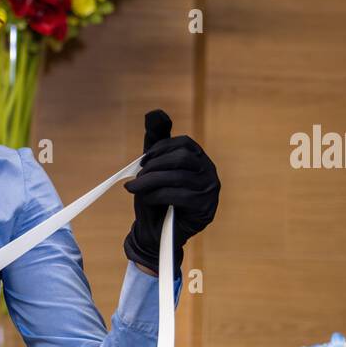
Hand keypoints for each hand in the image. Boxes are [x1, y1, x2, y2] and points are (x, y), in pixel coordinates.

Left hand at [122, 110, 219, 278]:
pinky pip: (180, 196)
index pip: (183, 143)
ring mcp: (210, 190)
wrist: (154, 233)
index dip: (160, 149)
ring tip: (134, 189)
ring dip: (150, 182)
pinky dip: (158, 196)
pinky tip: (148, 200)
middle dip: (153, 167)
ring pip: (178, 177)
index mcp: (199, 158)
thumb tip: (154, 113)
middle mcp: (209, 171)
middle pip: (181, 158)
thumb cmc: (154, 198)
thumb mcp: (152, 167)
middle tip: (136, 178)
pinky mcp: (205, 209)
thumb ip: (155, 141)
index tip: (142, 161)